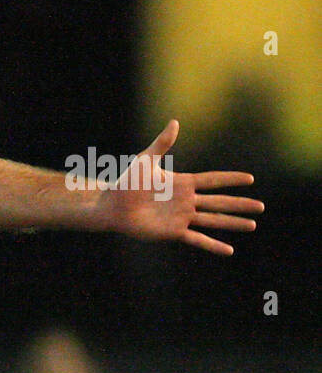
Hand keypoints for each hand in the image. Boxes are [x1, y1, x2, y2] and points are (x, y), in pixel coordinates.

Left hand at [100, 119, 262, 255]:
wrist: (112, 206)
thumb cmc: (126, 182)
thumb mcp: (146, 160)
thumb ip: (163, 143)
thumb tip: (175, 122)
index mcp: (183, 183)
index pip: (213, 180)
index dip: (231, 179)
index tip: (250, 179)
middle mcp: (186, 201)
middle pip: (220, 202)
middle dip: (240, 204)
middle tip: (261, 206)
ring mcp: (181, 217)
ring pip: (214, 220)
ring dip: (233, 223)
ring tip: (253, 225)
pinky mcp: (173, 232)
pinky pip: (198, 239)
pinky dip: (213, 245)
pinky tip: (229, 250)